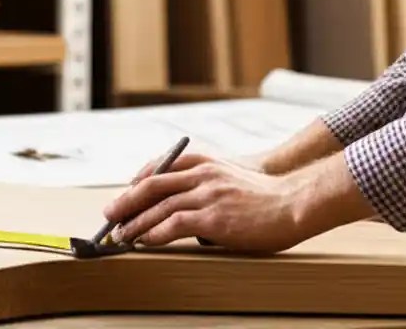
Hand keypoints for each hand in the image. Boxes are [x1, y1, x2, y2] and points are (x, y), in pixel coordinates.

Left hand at [104, 155, 309, 252]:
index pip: (162, 166)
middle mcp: (203, 175)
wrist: (295, 203)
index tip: (126, 193)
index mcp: (207, 163)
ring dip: (135, 222)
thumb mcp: (233, 179)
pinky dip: (154, 234)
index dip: (138, 181)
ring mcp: (207, 195)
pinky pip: (173, 224)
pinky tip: (145, 242)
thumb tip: (187, 213)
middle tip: (110, 215)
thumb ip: (208, 187)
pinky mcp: (213, 217)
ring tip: (121, 235)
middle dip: (127, 200)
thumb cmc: (269, 198)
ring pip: (159, 206)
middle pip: (152, 184)